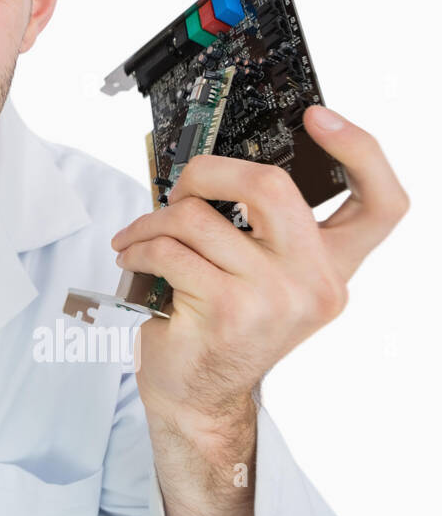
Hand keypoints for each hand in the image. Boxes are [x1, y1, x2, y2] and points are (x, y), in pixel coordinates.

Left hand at [110, 105, 407, 515]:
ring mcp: (274, 297)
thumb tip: (215, 163)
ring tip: (139, 236)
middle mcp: (316, 282)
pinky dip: (138, 246)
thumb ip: (261, 227)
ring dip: (153, 219)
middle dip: (209, 171)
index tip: (317, 118)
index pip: (383, 202)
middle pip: (271, 185)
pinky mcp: (226, 310)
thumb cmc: (221, 327)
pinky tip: (132, 256)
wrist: (198, 397)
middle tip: (182, 187)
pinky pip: (170, 249)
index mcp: (333, 266)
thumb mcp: (260, 276)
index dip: (359, 150)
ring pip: (199, 217)